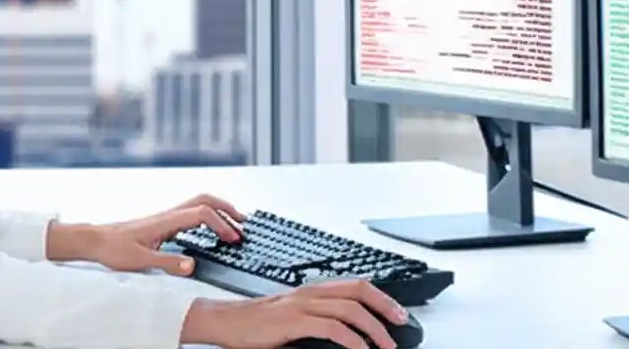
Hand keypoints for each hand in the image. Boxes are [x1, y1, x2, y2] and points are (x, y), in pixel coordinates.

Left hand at [47, 193, 244, 274]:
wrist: (96, 241)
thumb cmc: (114, 249)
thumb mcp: (140, 261)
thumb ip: (167, 263)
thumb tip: (192, 265)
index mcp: (166, 221)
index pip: (202, 214)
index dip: (222, 224)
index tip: (233, 239)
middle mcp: (169, 214)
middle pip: (205, 200)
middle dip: (227, 209)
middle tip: (243, 223)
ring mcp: (167, 217)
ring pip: (199, 203)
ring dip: (219, 210)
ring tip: (233, 224)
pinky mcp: (164, 222)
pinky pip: (192, 212)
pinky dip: (208, 216)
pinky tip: (210, 229)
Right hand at [180, 279, 409, 348]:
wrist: (226, 322)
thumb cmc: (257, 325)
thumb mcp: (293, 319)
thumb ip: (318, 322)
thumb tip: (347, 335)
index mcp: (312, 290)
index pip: (355, 285)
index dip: (380, 296)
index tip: (398, 312)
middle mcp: (310, 292)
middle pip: (358, 290)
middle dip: (385, 306)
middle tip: (401, 324)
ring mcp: (302, 304)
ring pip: (350, 309)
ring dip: (374, 329)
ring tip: (386, 346)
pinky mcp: (294, 320)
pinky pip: (333, 328)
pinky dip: (353, 341)